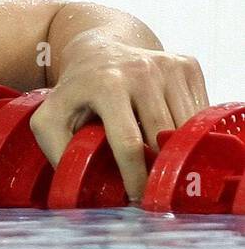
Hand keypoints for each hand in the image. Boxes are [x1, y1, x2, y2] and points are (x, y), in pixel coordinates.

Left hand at [29, 36, 209, 201]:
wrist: (97, 49)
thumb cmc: (73, 94)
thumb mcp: (50, 118)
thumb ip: (57, 151)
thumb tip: (78, 190)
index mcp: (104, 85)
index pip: (128, 142)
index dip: (136, 176)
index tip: (137, 199)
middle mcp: (139, 71)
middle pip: (162, 137)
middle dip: (160, 166)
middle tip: (154, 186)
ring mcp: (166, 65)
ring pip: (187, 126)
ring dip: (177, 148)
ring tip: (160, 159)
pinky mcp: (186, 65)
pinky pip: (199, 112)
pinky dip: (189, 130)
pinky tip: (169, 133)